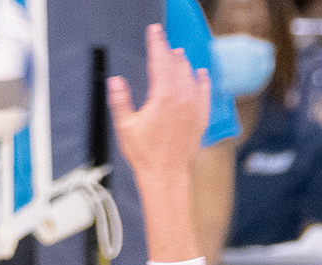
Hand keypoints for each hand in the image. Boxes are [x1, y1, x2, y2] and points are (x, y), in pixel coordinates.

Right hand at [107, 25, 212, 194]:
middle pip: (176, 65)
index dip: (156, 43)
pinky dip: (203, 81)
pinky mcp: (201, 118)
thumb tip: (115, 82)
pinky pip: (205, 93)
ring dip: (183, 64)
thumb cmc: (146, 155)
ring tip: (178, 54)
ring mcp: (194, 108)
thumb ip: (120, 101)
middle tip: (162, 41)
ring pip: (191, 76)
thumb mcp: (126, 127)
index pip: (160, 61)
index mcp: (163, 97)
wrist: (166, 175)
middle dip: (168, 51)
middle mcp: (182, 99)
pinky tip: (201, 74)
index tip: (154, 32)